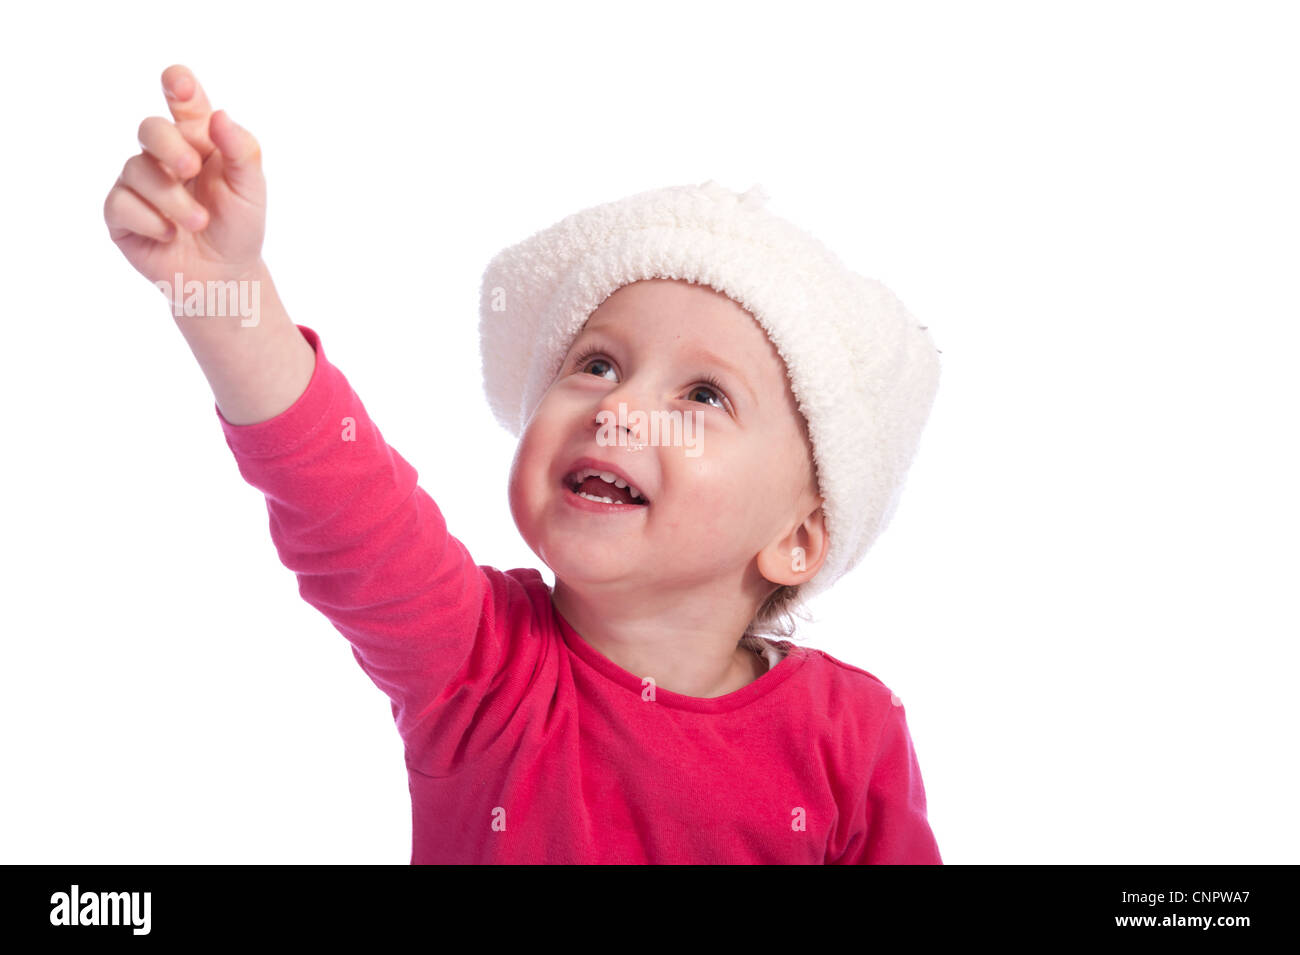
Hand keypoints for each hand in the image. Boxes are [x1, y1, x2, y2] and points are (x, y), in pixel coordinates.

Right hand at [103, 64, 267, 293]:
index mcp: (198, 140)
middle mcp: (163, 155)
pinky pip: (121, 203)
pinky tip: (169, 235)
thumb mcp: (251, 190)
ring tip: (199, 223)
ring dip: (173, 199)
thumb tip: (219, 115)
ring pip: (137, 170)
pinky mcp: (120, 213)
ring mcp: (137, 182)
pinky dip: (152, 221)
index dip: (177, 85)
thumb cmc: (238, 227)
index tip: (178, 83)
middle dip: (169, 146)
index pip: (183, 102)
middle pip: (150, 128)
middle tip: (192, 168)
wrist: (224, 277)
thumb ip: (242, 151)